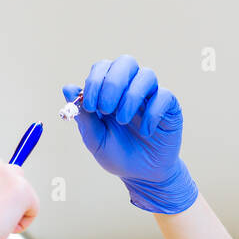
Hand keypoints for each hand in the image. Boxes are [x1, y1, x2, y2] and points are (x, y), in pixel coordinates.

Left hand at [63, 55, 197, 213]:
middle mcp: (131, 88)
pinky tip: (145, 132)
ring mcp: (151, 96)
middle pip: (126, 62)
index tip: (90, 105)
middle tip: (106, 108)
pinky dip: (152, 112)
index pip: (103, 68)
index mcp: (110, 91)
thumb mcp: (95, 139)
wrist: (142, 176)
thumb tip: (68, 88)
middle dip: (113, 82)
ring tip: (122, 120)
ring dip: (131, 96)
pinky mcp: (170, 108)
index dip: (95, 81)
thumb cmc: (118, 155)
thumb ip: (83, 116)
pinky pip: (164, 96)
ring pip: (146, 75)